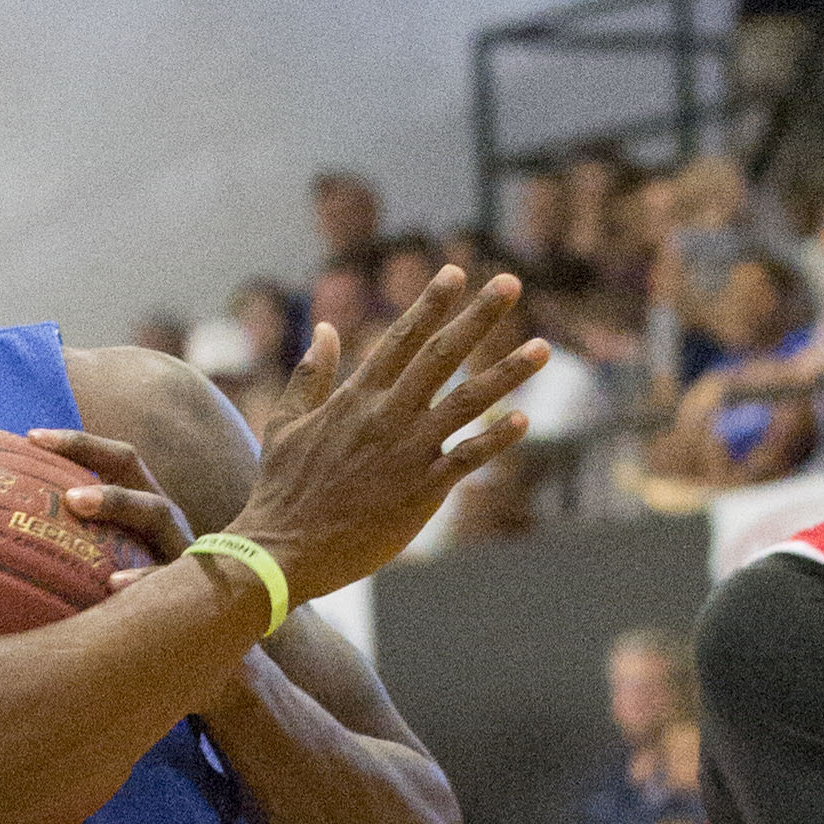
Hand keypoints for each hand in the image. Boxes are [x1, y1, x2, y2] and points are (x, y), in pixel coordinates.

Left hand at [30, 430, 193, 585]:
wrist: (198, 635)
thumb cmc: (130, 599)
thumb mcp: (104, 568)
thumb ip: (67, 551)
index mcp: (140, 506)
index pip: (112, 460)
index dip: (77, 443)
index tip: (30, 437)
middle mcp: (162, 519)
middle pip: (133, 470)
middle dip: (94, 457)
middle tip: (42, 459)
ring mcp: (180, 548)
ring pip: (157, 512)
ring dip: (115, 500)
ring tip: (75, 503)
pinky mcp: (190, 587)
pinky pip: (167, 578)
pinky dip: (141, 578)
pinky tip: (113, 584)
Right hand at [225, 268, 546, 604]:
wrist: (282, 551)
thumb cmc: (281, 491)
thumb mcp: (285, 424)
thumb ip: (310, 375)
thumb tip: (325, 328)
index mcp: (354, 398)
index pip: (400, 338)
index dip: (430, 303)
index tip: (455, 272)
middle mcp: (385, 416)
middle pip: (441, 356)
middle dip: (478, 317)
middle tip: (510, 283)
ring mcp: (406, 452)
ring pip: (466, 402)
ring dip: (506, 372)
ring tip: (542, 347)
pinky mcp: (420, 492)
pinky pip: (467, 458)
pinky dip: (496, 439)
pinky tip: (524, 420)